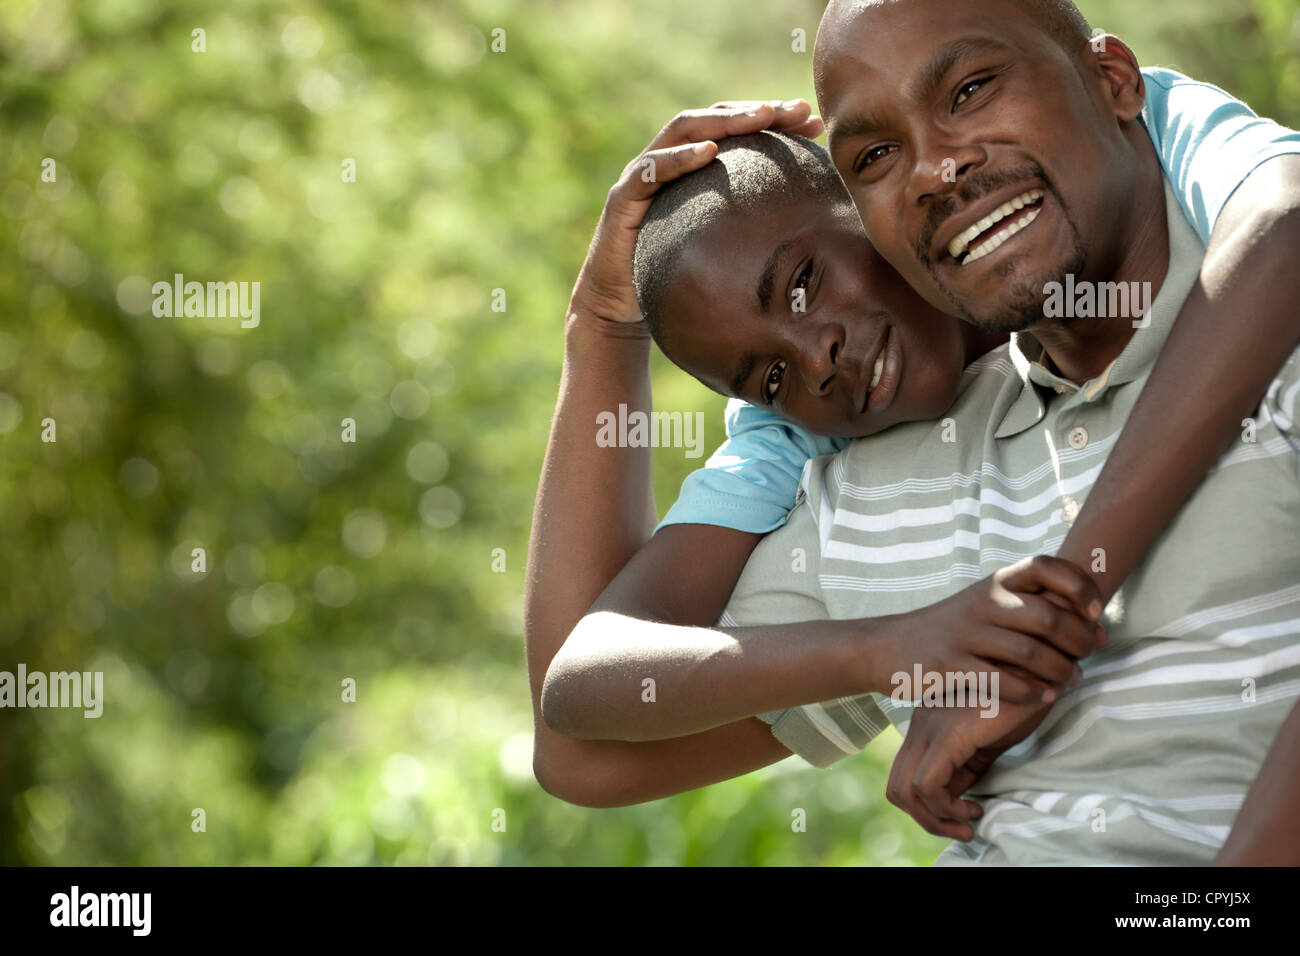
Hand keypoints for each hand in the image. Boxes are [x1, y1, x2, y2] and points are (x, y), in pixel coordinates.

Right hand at [567, 100, 822, 330]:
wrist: (620, 306)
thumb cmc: (672, 276)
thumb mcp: (719, 247)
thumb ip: (749, 229)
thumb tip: (810, 230)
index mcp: (693, 169)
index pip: (734, 131)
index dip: (772, 121)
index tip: (812, 122)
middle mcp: (667, 161)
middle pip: (713, 121)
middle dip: (756, 111)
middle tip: (796, 110)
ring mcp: (643, 176)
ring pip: (682, 131)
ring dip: (723, 122)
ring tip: (761, 117)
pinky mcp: (622, 198)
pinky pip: (651, 171)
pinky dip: (679, 158)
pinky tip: (709, 153)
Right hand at [871, 555, 1106, 706]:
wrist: (887, 646)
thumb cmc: (952, 629)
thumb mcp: (985, 603)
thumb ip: (1030, 604)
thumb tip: (1093, 618)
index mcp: (994, 582)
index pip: (1045, 566)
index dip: (1079, 585)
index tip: (1095, 612)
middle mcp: (982, 603)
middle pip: (1047, 617)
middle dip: (1079, 640)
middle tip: (1089, 654)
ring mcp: (965, 634)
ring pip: (1029, 653)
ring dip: (1061, 671)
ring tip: (1071, 679)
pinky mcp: (951, 665)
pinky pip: (1001, 680)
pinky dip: (1030, 692)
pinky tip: (1043, 697)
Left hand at [886, 700, 1051, 840]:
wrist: (1038, 674)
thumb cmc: (1017, 704)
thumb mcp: (985, 744)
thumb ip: (963, 769)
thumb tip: (951, 801)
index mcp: (925, 724)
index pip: (902, 777)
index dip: (925, 808)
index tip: (961, 817)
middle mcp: (919, 725)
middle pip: (896, 787)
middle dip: (926, 820)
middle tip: (962, 830)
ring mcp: (929, 728)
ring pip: (904, 790)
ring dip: (935, 819)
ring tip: (969, 822)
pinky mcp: (947, 734)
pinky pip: (927, 785)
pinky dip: (946, 807)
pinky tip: (975, 808)